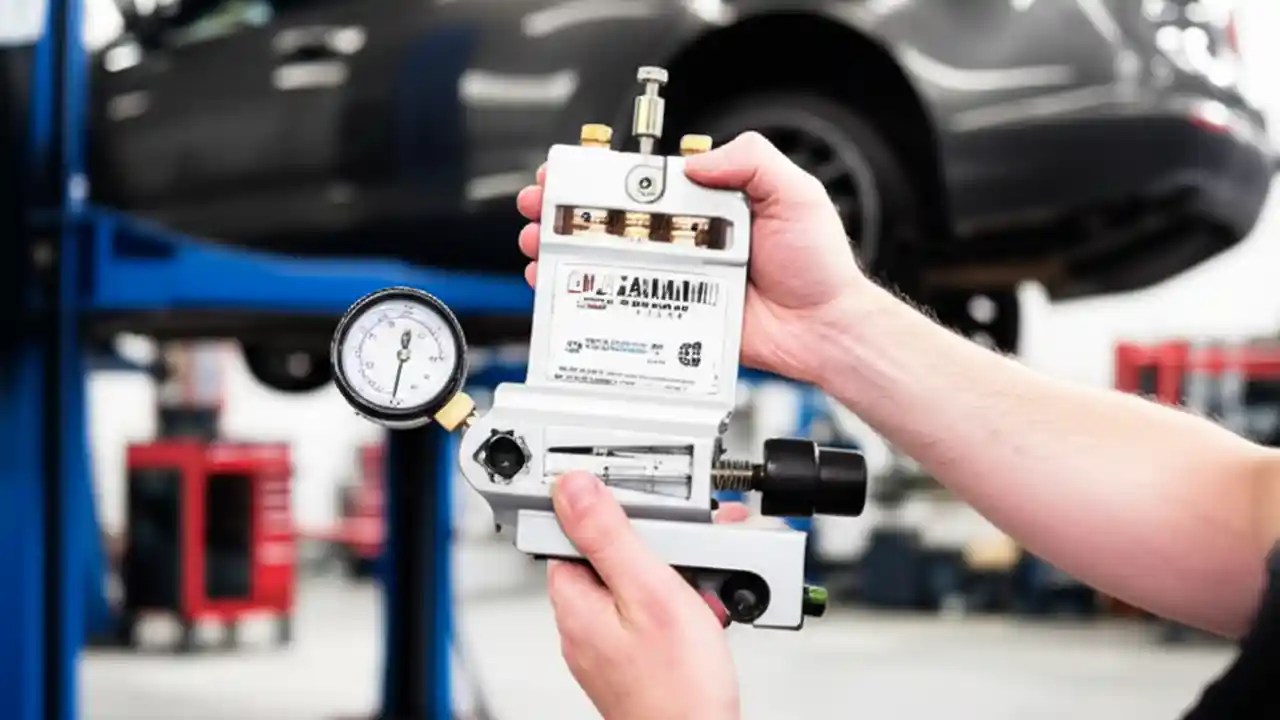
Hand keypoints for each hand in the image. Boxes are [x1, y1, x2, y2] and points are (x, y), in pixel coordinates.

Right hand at [515, 131, 872, 384]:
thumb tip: (695, 162)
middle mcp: (689, 239)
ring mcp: (679, 278)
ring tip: (541, 245)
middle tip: (540, 208)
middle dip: (569, 212)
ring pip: (612, 263)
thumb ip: (750, 161)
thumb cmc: (817, 265)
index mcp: (711, 203)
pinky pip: (627, 306)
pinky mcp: (677, 314)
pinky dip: (591, 298)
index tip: (571, 171)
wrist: (825, 327)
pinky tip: (565, 289)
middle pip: (615, 222)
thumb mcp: (794, 193)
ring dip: (568, 252)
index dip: (603, 176)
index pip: (646, 184)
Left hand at [546, 472, 746, 719]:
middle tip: (691, 548)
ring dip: (675, 573)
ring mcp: (607, 642)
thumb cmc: (677, 687)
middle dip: (657, 542)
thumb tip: (572, 488)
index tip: (640, 501)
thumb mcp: (649, 591)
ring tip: (704, 584)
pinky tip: (704, 608)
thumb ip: (609, 536)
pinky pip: (650, 610)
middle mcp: (583, 623)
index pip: (571, 529)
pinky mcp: (633, 655)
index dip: (606, 506)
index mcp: (575, 600)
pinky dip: (680, 602)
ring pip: (636, 581)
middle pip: (610, 553)